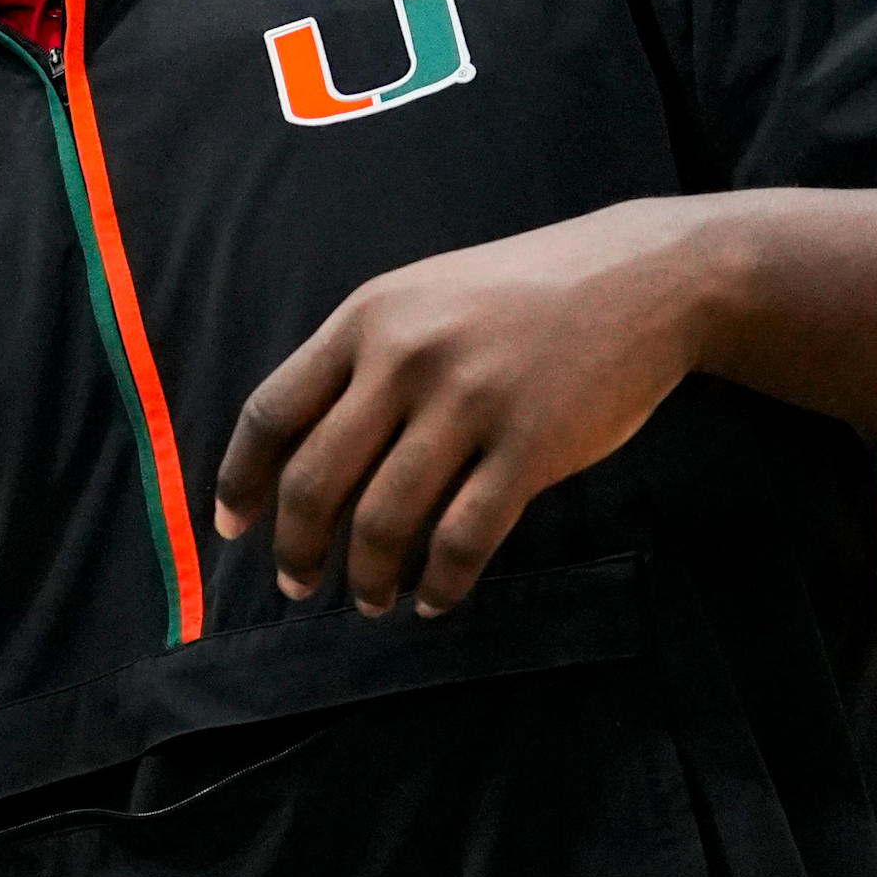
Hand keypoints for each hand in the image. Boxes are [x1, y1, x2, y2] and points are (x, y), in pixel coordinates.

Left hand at [212, 197, 705, 617]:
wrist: (644, 277)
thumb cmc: (522, 295)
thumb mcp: (422, 298)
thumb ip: (361, 360)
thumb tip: (297, 452)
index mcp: (367, 319)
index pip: (272, 413)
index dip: (240, 480)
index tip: (232, 527)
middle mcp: (407, 358)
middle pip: (316, 479)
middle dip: (296, 547)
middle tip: (296, 583)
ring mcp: (470, 402)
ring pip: (386, 520)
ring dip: (367, 576)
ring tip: (369, 599)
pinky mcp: (531, 446)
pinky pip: (464, 538)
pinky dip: (441, 582)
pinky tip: (435, 599)